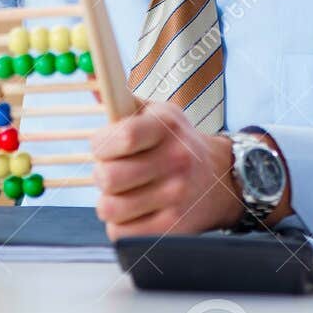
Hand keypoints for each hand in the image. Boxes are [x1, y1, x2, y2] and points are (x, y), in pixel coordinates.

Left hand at [89, 102, 241, 238]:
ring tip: (122, 193)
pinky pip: (121, 233)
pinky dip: (118, 224)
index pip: (123, 137)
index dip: (100, 144)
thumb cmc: (175, 141)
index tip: (101, 146)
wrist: (220, 178)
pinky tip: (132, 212)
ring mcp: (176, 197)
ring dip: (108, 202)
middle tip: (112, 171)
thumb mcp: (157, 112)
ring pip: (109, 209)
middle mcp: (176, 161)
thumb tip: (92, 79)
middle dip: (101, 174)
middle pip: (108, 178)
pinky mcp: (173, 228)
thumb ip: (122, 102)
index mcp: (167, 126)